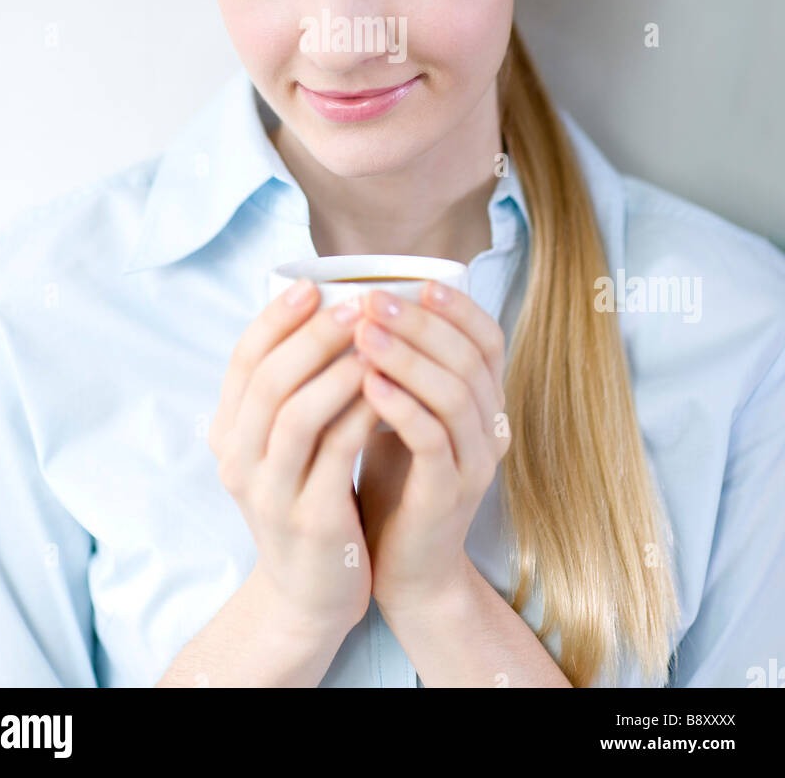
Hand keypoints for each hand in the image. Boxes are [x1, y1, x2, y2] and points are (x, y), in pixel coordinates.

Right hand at [207, 280, 380, 640]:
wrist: (309, 596)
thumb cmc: (308, 500)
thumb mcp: (284, 446)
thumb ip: (292, 392)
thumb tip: (323, 310)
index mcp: (228, 434)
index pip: (243, 361)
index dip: (274, 319)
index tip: (311, 285)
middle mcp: (238, 461)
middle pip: (268, 381)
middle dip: (312, 336)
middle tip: (354, 304)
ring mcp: (270, 494)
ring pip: (296, 415)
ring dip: (337, 371)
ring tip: (374, 341)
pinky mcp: (309, 520)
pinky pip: (335, 453)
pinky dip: (361, 414)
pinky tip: (389, 391)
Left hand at [353, 280, 509, 618]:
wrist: (403, 568)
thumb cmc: (394, 480)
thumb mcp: (399, 413)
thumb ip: (397, 367)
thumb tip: (359, 300)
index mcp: (484, 403)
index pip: (487, 340)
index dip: (457, 308)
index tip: (416, 281)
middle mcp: (491, 428)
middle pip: (468, 359)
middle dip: (419, 323)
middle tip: (372, 300)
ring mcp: (475, 463)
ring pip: (455, 394)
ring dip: (408, 357)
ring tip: (362, 332)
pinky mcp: (449, 494)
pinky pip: (433, 440)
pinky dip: (401, 406)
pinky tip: (368, 384)